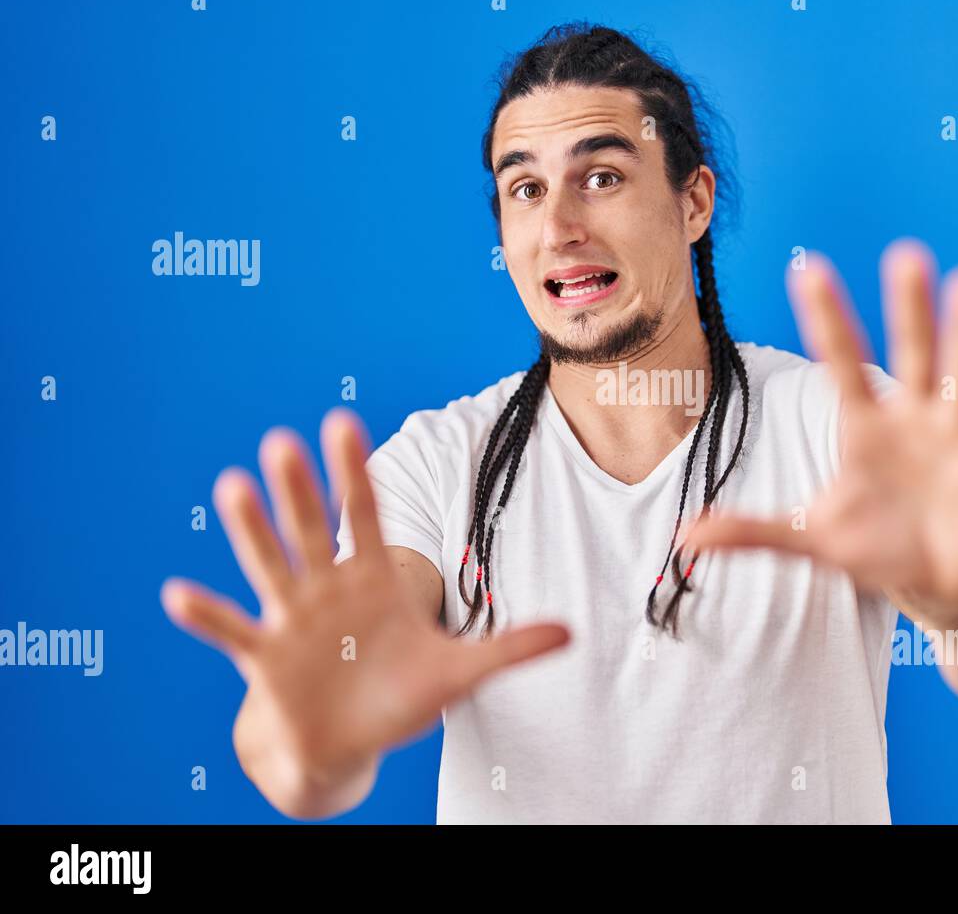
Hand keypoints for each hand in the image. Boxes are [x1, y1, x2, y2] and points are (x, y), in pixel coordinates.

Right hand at [161, 408, 569, 791]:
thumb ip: (510, 648)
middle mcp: (328, 588)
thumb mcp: (459, 671)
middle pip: (313, 529)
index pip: (366, 516)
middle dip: (301, 488)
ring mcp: (293, 618)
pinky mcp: (265, 656)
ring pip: (271, 565)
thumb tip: (572, 633)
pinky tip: (178, 593)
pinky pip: (234, 631)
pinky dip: (207, 616)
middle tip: (285, 439)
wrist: (348, 741)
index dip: (354, 473)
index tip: (344, 422)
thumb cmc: (400, 696)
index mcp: (374, 580)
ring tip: (233, 486)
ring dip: (252, 530)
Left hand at [685, 239, 957, 626]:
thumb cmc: (878, 550)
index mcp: (865, 426)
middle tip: (905, 253)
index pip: (840, 362)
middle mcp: (914, 419)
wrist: (941, 588)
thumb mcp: (811, 539)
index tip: (807, 265)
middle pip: (909, 352)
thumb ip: (753, 532)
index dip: (826, 318)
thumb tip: (686, 537)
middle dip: (907, 308)